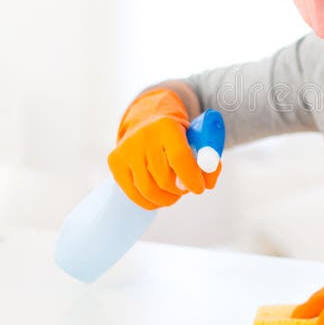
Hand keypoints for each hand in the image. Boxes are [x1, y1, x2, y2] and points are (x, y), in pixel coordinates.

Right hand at [107, 88, 220, 208]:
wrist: (148, 122)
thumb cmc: (178, 135)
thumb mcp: (197, 138)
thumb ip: (209, 159)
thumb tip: (208, 184)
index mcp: (167, 126)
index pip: (180, 157)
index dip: (192, 178)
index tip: (199, 188)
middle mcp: (143, 136)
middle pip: (164, 178)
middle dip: (180, 190)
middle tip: (186, 188)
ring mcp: (126, 149)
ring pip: (148, 190)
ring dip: (167, 199)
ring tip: (175, 193)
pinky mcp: (115, 162)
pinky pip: (134, 194)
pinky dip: (150, 202)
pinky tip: (160, 197)